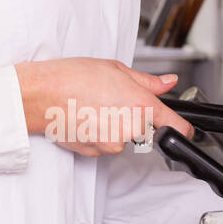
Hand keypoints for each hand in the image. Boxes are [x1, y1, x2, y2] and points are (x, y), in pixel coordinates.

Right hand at [13, 57, 194, 156]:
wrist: (39, 95)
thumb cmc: (71, 78)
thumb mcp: (115, 69)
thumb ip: (147, 81)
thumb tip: (166, 83)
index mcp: (141, 107)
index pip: (178, 128)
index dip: (183, 129)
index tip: (182, 129)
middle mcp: (130, 130)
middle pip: (145, 131)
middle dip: (134, 118)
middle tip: (113, 100)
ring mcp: (112, 145)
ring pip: (123, 139)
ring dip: (114, 126)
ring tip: (93, 106)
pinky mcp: (95, 153)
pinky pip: (105, 144)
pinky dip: (98, 133)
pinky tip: (84, 117)